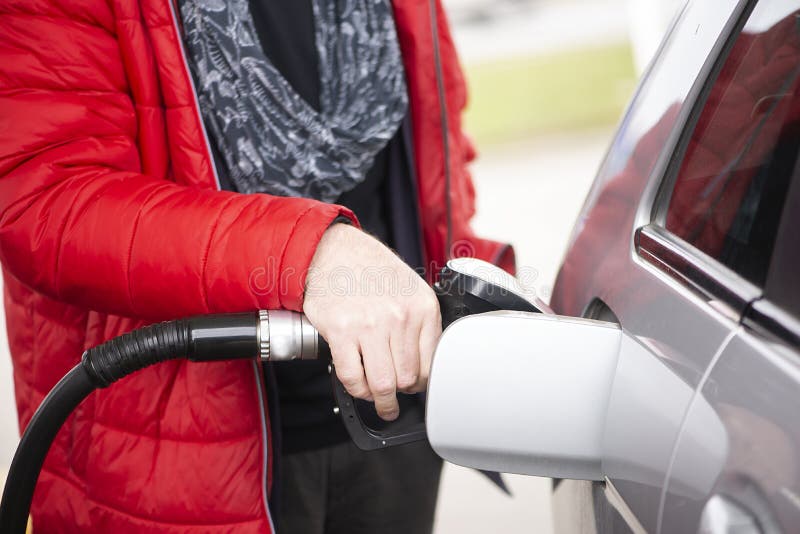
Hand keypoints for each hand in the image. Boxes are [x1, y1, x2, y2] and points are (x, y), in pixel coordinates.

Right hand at [302, 224, 440, 420]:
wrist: (333, 250)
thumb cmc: (369, 268)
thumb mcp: (410, 288)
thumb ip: (418, 323)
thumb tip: (422, 364)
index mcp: (422, 306)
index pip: (430, 364)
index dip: (420, 383)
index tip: (413, 387)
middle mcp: (400, 316)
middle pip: (407, 378)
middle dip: (400, 394)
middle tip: (393, 399)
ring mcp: (371, 324)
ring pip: (383, 383)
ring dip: (380, 400)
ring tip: (378, 402)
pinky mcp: (342, 331)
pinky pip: (352, 377)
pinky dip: (356, 390)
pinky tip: (358, 387)